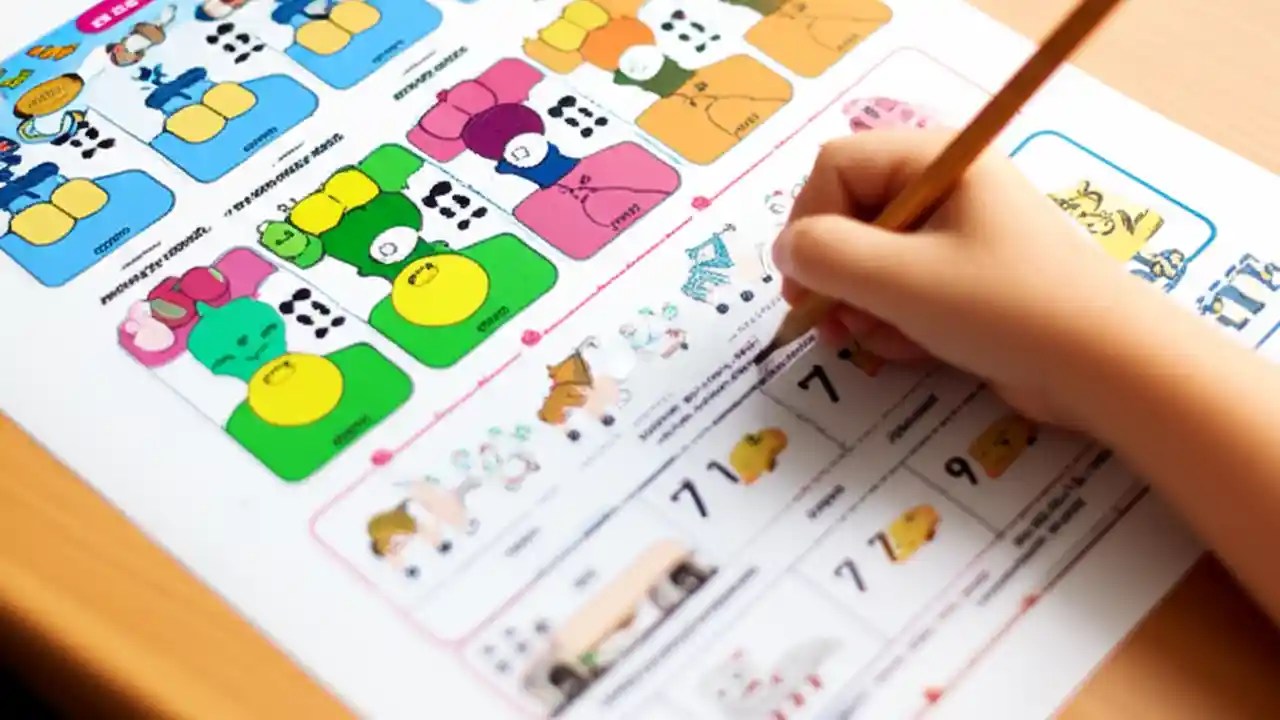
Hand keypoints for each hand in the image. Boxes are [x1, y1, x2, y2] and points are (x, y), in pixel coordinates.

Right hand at [772, 129, 1156, 426]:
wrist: (1108, 368)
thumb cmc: (1006, 308)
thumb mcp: (900, 280)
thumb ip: (826, 257)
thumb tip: (787, 251)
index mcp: (939, 161)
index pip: (837, 167)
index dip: (809, 222)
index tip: (804, 281)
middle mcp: (948, 188)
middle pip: (851, 214)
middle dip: (833, 271)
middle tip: (828, 320)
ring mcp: (961, 237)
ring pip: (874, 259)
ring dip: (859, 303)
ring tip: (872, 339)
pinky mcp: (971, 284)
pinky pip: (906, 290)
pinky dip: (893, 320)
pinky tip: (905, 349)